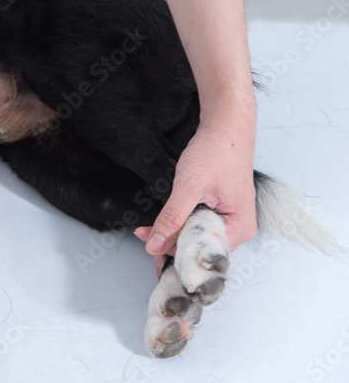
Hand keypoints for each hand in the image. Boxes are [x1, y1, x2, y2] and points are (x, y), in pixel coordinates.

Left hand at [134, 113, 256, 273]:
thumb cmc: (217, 152)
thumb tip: (154, 244)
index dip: (175, 255)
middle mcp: (238, 229)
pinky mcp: (218, 211)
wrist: (226, 127)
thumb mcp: (189, 187)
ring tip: (147, 233)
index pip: (203, 254)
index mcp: (239, 228)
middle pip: (199, 249)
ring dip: (171, 236)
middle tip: (144, 239)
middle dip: (170, 247)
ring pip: (195, 237)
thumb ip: (171, 217)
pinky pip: (196, 225)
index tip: (151, 252)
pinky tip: (161, 226)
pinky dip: (178, 226)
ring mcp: (229, 220)